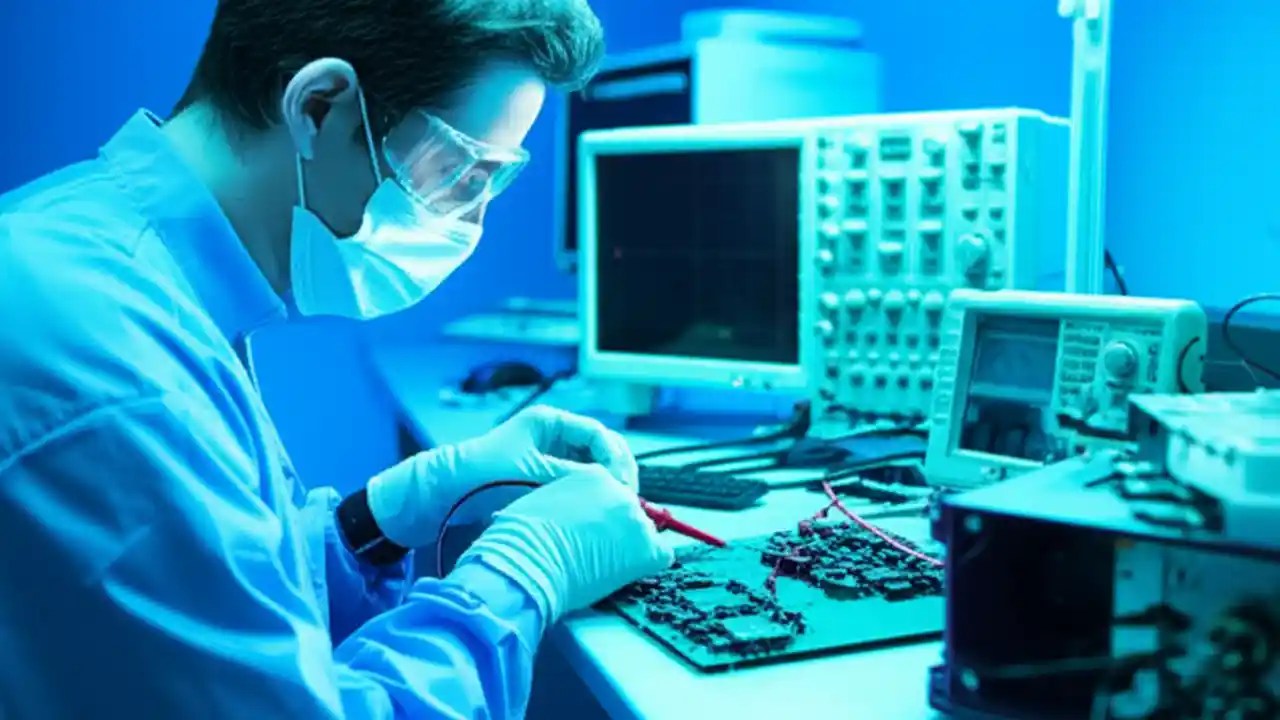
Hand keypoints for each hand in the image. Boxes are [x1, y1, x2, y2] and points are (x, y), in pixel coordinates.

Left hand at [367, 406, 635, 546]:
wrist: (443, 492)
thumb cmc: (482, 475)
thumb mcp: (533, 473)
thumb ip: (573, 476)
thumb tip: (610, 486)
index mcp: (550, 421)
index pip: (599, 434)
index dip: (615, 458)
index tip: (622, 483)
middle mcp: (553, 434)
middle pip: (599, 450)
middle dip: (614, 473)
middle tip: (625, 498)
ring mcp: (549, 455)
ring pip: (590, 469)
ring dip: (602, 486)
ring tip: (612, 508)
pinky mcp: (542, 477)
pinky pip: (575, 483)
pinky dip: (586, 495)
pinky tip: (593, 512)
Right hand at [456, 465, 674, 622]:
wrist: (528, 561)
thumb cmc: (522, 536)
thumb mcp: (542, 501)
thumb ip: (564, 500)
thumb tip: (566, 516)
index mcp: (593, 475)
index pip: (611, 493)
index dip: (600, 517)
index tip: (589, 532)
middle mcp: (620, 492)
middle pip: (629, 511)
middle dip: (617, 530)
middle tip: (597, 551)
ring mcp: (636, 520)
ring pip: (644, 533)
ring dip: (630, 547)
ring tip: (605, 565)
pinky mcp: (647, 549)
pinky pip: (662, 555)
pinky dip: (649, 563)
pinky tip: (630, 571)